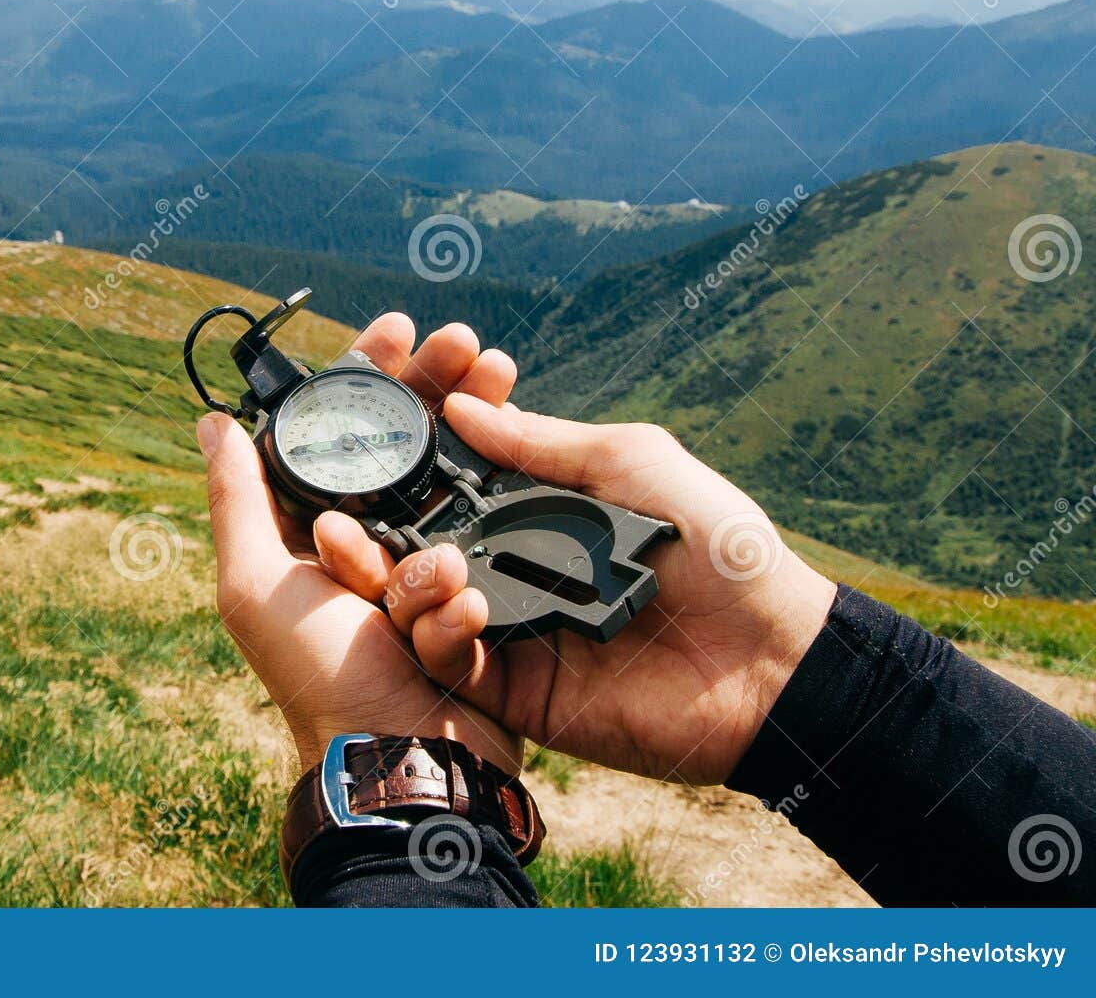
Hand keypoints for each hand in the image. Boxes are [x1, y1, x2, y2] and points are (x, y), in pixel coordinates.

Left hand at [197, 315, 522, 772]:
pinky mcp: (467, 613)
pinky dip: (454, 612)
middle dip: (445, 408)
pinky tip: (447, 637)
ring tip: (426, 596)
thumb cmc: (316, 676)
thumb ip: (237, 501)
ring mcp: (420, 578)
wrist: (398, 765)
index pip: (343, 430)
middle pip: (412, 453)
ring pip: (454, 518)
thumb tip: (210, 422)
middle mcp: (367, 545)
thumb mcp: (257, 584)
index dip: (373, 375)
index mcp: (311, 529)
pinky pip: (474, 581)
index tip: (405, 328)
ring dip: (442, 556)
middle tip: (481, 355)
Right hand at [316, 393, 838, 783]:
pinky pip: (453, 664)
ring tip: (377, 554)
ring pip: (421, 608)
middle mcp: (514, 571)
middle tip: (326, 512)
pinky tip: (451, 604)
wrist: (774, 658)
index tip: (361, 436)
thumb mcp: (632, 461)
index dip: (405, 464)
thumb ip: (543, 443)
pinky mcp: (516, 693)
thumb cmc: (720, 548)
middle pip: (419, 551)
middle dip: (369, 531)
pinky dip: (436, 634)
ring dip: (391, 581)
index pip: (451, 486)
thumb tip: (462, 407)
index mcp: (538, 514)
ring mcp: (512, 633)